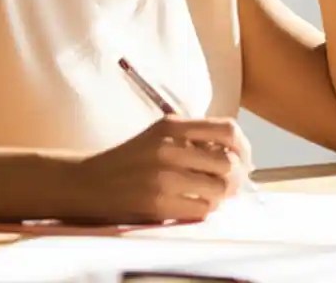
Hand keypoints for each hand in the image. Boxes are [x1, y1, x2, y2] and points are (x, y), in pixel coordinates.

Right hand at [67, 117, 252, 223]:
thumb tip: (240, 156)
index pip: (228, 129)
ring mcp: (163, 177)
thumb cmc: (133, 159)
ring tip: (208, 194)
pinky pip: (202, 210)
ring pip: (218, 190)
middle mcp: (169, 148)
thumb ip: (196, 138)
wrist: (91, 182)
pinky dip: (203, 209)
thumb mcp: (160, 135)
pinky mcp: (158, 204)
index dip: (244, 146)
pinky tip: (192, 204)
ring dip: (219, 196)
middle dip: (235, 177)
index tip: (244, 159)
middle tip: (229, 184)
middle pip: (228, 163)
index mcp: (172, 125)